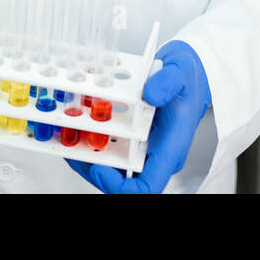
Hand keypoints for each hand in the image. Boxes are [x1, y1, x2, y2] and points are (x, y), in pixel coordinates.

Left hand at [67, 40, 210, 193]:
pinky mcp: (135, 142)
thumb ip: (167, 82)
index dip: (117, 185)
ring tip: (69, 135)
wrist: (189, 76)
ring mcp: (144, 151)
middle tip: (71, 146)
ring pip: (112, 168)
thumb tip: (150, 94)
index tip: (97, 166)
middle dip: (92, 167)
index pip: (147, 187)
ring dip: (88, 156)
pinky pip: (111, 152)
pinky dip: (91, 143)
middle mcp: (156, 156)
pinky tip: (78, 127)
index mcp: (170, 149)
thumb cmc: (187, 80)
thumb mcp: (180, 72)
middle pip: (121, 182)